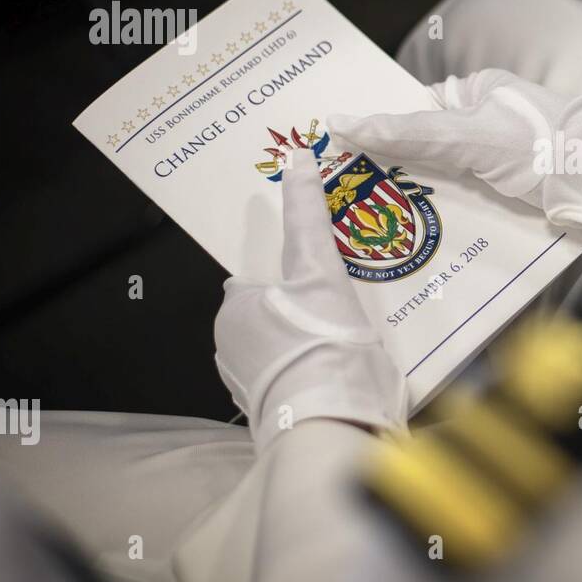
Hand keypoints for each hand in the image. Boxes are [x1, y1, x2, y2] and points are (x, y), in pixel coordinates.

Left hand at [214, 147, 408, 450]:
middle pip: (270, 315)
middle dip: (299, 312)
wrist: (332, 425)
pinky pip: (293, 381)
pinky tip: (345, 374)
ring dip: (308, 345)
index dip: (290, 277)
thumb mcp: (319, 268)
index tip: (318, 281)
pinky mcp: (273, 417)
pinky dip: (313, 375)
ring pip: (281, 349)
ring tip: (351, 344)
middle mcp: (230, 349)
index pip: (256, 280)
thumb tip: (297, 156)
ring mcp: (249, 388)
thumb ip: (307, 214)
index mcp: (234, 309)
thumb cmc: (322, 341)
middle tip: (343, 310)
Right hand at [328, 69, 581, 240]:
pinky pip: (468, 213)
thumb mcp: (470, 136)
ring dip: (415, 210)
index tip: (331, 156)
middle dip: (388, 178)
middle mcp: (482, 129)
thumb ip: (411, 132)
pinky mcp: (511, 202)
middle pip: (422, 155)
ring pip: (442, 188)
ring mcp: (497, 167)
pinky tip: (416, 248)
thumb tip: (345, 121)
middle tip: (340, 205)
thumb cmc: (546, 146)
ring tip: (366, 236)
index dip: (372, 131)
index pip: (408, 111)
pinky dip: (446, 227)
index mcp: (472, 97)